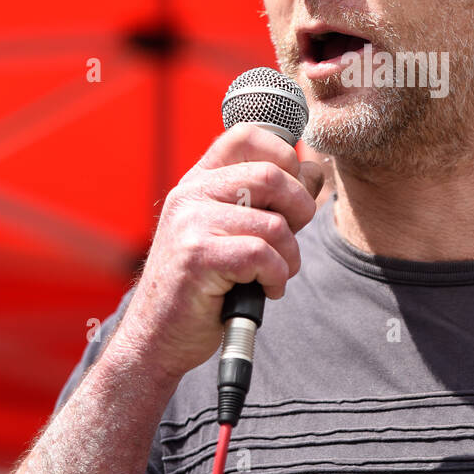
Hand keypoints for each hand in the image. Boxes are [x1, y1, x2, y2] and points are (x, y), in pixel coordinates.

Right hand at [111, 123, 323, 385]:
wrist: (157, 338)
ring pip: (275, 223)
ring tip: (274, 274)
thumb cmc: (203, 286)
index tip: (289, 196)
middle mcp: (191, 193)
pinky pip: (263, 254)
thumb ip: (272, 201)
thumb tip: (316, 169)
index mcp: (199, 181)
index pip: (248, 135)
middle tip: (289, 243)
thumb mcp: (236, 232)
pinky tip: (265, 289)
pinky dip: (276, 277)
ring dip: (289, 257)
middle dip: (300, 212)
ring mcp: (190, 222)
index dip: (284, 156)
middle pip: (272, 175)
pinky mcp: (197, 256)